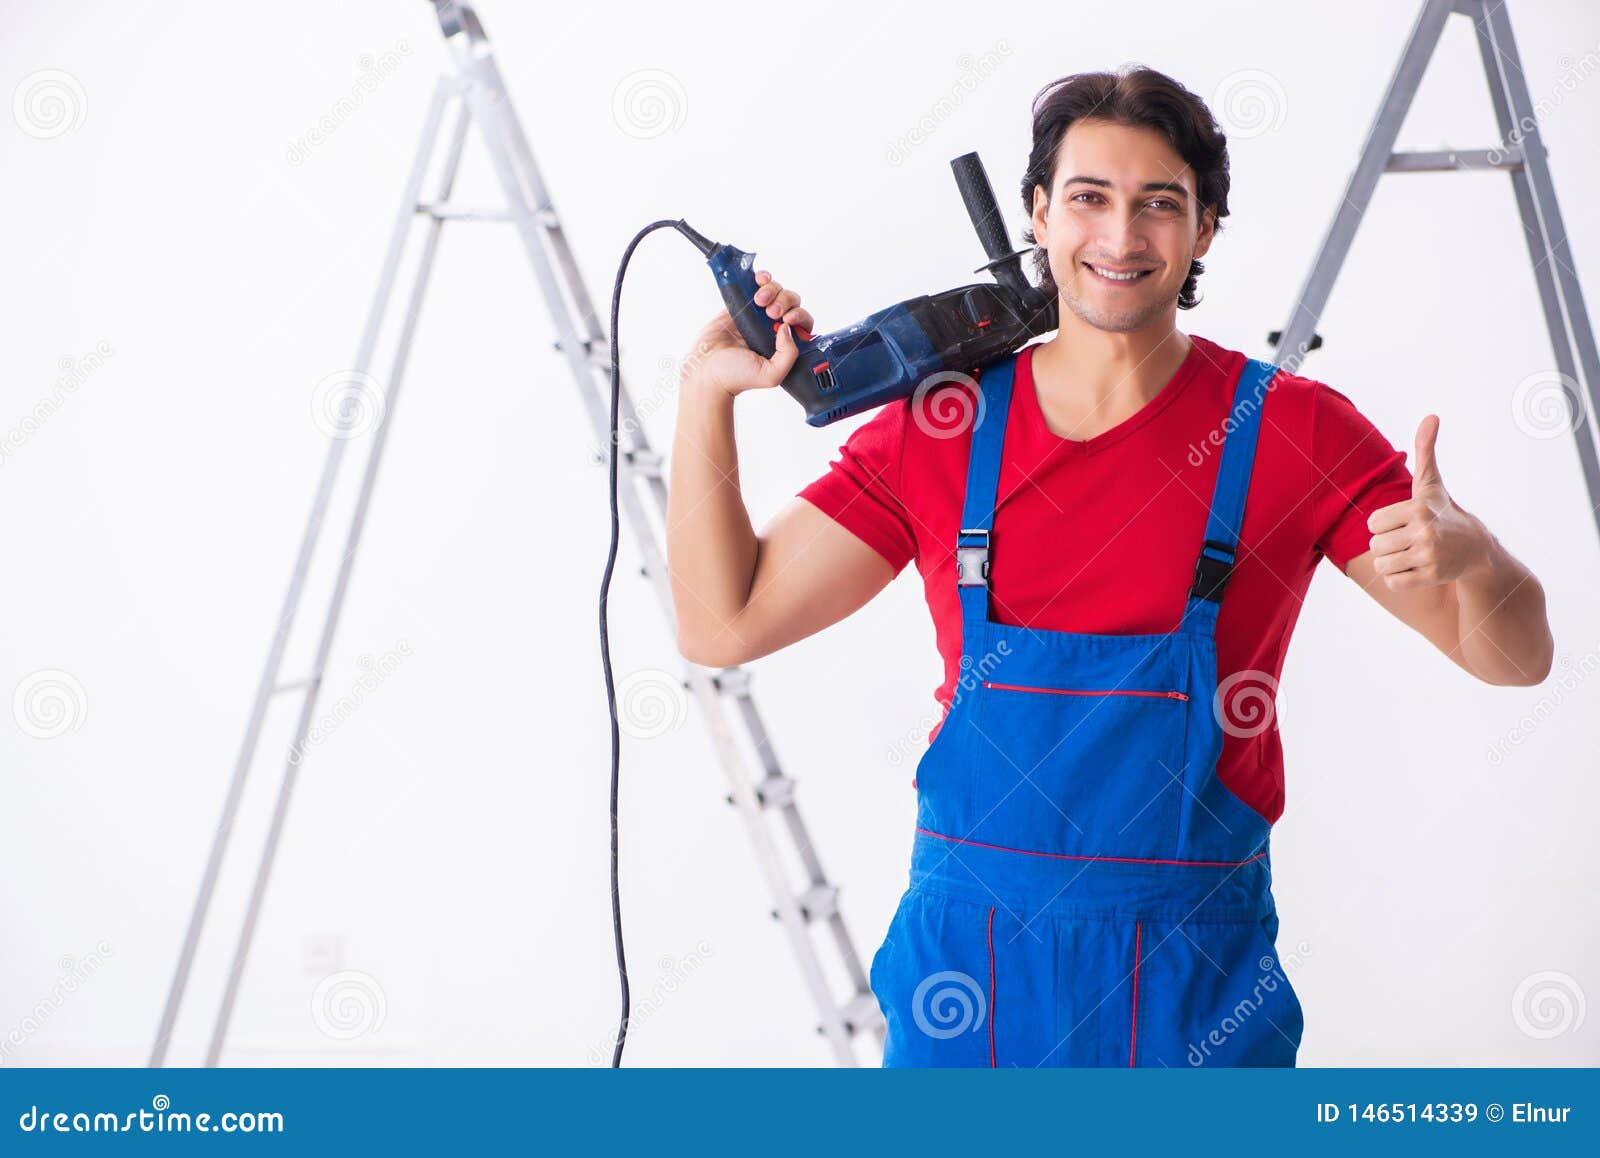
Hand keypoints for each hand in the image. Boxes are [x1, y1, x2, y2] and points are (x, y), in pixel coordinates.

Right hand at [681, 270, 814, 397]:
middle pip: (791, 302)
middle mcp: (773, 327)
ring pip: (776, 291)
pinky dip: (762, 278)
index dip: (799, 316)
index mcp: (785, 344)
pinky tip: (759, 279)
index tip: (786, 319)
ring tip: (759, 300)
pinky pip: (756, 285)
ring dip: (772, 289)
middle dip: (784, 301)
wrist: (706, 369)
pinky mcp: (741, 305)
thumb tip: (787, 327)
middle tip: (770, 311)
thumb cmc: (736, 376)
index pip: (803, 323)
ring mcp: (758, 315)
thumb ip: (788, 355)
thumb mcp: (770, 375)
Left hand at [1365, 414, 1492, 588]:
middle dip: (1387, 545)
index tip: (1403, 522)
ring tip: (1411, 554)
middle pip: (1375, 546)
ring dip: (1391, 563)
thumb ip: (1425, 450)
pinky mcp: (1432, 578)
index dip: (1383, 525)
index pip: (1372, 524)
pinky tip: (1416, 569)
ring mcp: (1429, 557)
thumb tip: (1431, 416)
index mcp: (1418, 509)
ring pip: (1382, 566)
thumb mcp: (1432, 483)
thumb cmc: (1443, 511)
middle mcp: (1425, 533)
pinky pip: (1393, 583)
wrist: (1476, 549)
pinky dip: (1399, 579)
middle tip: (1409, 540)